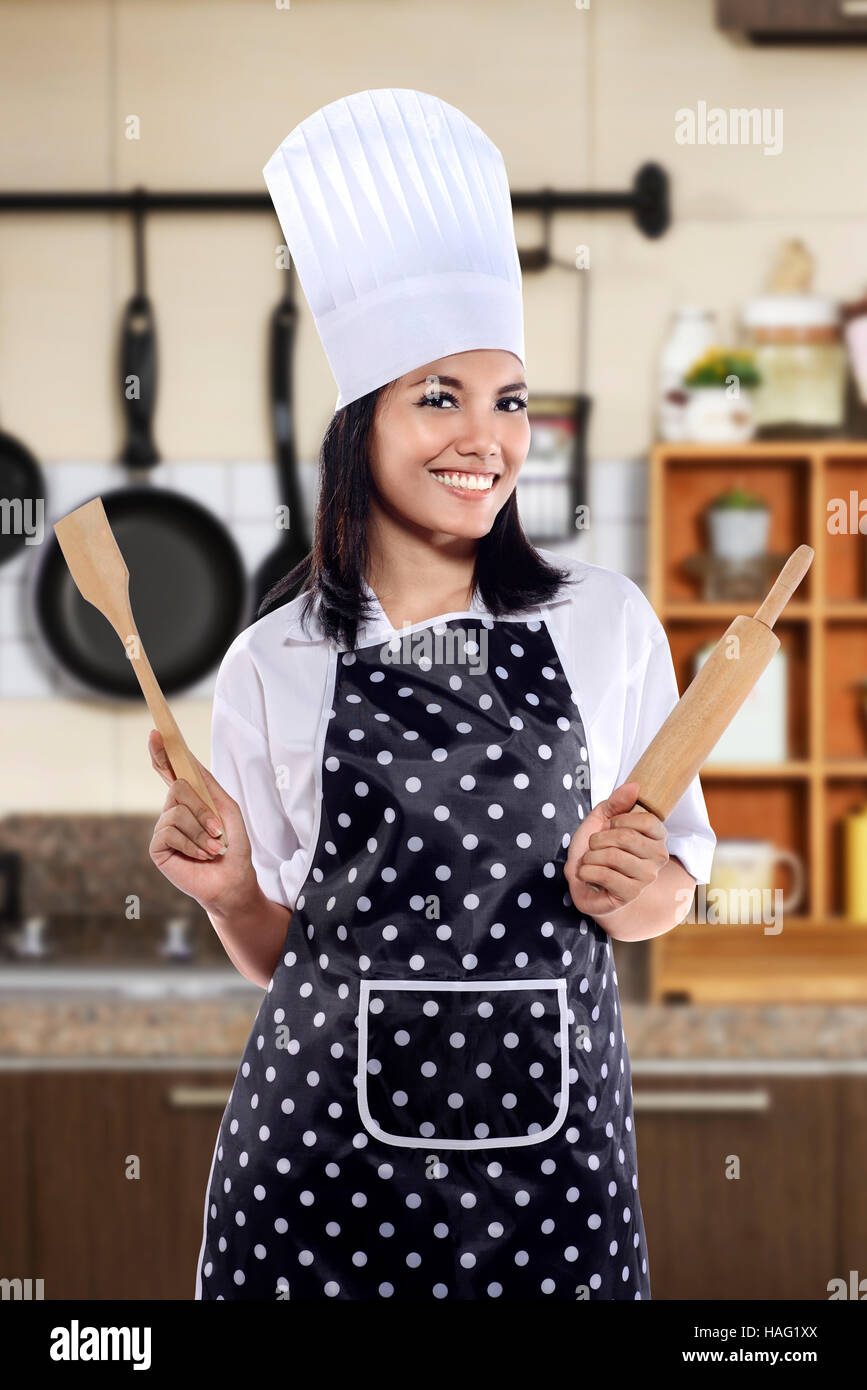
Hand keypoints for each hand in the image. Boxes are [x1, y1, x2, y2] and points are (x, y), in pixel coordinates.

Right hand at [148, 729, 258, 913]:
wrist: (232, 881)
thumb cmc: (233, 847)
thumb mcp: (227, 809)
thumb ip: (208, 785)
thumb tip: (190, 762)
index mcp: (189, 801)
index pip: (170, 771)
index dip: (162, 752)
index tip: (156, 731)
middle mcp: (172, 811)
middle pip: (178, 788)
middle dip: (203, 811)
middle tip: (218, 831)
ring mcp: (163, 828)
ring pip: (177, 812)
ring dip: (202, 833)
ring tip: (212, 849)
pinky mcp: (157, 847)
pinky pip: (171, 832)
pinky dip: (193, 845)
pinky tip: (200, 857)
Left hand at [564, 780, 667, 917]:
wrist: (582, 882)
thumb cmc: (595, 850)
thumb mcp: (601, 819)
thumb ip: (616, 802)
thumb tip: (634, 786)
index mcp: (656, 837)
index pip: (648, 821)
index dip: (621, 820)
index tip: (611, 826)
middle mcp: (658, 857)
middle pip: (627, 837)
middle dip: (599, 839)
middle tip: (594, 846)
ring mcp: (646, 878)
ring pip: (613, 856)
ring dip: (590, 856)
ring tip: (590, 860)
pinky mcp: (631, 894)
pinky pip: (604, 875)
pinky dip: (586, 871)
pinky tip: (588, 875)